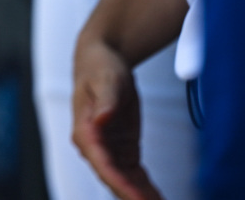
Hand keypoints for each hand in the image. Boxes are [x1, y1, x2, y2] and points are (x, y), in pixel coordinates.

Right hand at [72, 34, 165, 199]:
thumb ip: (106, 99)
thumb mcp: (106, 79)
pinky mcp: (122, 150)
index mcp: (85, 131)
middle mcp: (94, 147)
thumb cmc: (101, 67)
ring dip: (141, 197)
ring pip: (125, 182)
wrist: (102, 60)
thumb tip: (102, 119)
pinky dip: (146, 189)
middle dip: (133, 197)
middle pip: (114, 180)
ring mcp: (109, 151)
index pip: (103, 165)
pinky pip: (134, 176)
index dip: (121, 185)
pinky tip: (158, 199)